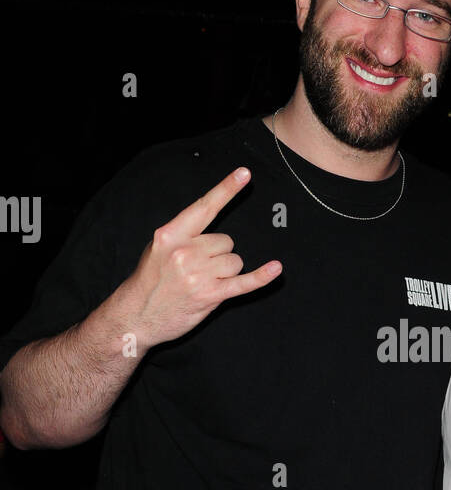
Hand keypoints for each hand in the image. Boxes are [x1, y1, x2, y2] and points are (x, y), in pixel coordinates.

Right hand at [123, 168, 280, 348]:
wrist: (136, 316)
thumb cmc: (150, 281)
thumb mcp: (158, 249)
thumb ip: (183, 235)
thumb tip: (212, 231)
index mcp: (171, 235)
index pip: (204, 207)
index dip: (226, 189)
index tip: (244, 174)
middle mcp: (185, 252)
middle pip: (226, 241)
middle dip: (219, 253)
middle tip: (198, 269)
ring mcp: (199, 274)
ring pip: (235, 260)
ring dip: (226, 271)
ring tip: (204, 281)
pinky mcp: (211, 295)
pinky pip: (244, 282)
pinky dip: (262, 277)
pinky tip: (275, 268)